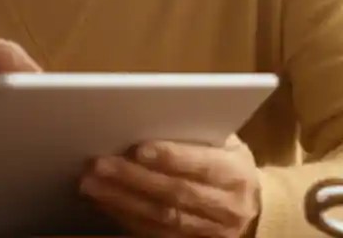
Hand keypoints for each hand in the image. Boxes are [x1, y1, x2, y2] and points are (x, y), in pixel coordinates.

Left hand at [80, 135, 260, 236]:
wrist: (252, 206)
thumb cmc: (226, 162)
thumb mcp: (223, 143)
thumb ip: (193, 133)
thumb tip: (144, 117)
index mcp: (236, 173)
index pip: (202, 165)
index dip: (171, 157)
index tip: (138, 148)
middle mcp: (228, 206)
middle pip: (175, 193)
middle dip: (133, 178)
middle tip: (98, 165)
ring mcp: (211, 231)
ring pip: (161, 218)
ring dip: (121, 200)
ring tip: (90, 185)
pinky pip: (154, 234)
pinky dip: (125, 217)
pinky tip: (102, 202)